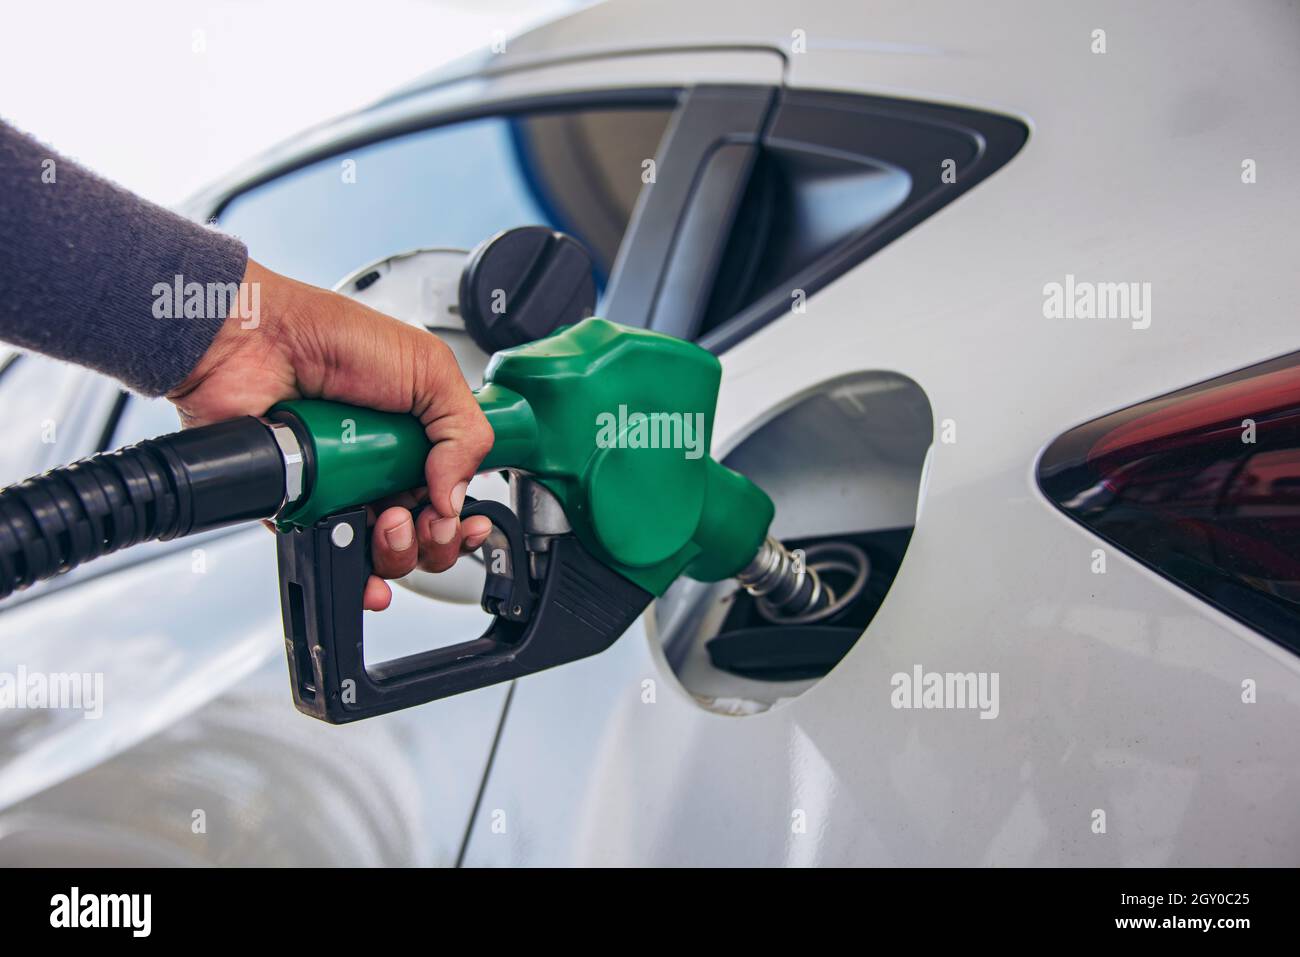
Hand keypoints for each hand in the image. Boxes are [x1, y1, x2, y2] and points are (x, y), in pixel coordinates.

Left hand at [167, 259, 493, 610]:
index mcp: (415, 437)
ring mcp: (340, 488)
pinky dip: (345, 566)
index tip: (465, 521)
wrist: (257, 341)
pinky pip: (325, 549)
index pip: (450, 495)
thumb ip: (465, 431)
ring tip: (386, 520)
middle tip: (423, 518)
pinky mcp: (299, 504)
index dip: (461, 518)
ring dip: (395, 550)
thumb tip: (457, 496)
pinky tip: (359, 559)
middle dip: (432, 540)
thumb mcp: (429, 369)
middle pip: (421, 534)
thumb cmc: (331, 337)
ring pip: (378, 551)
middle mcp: (380, 466)